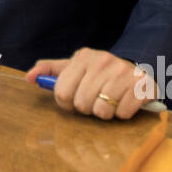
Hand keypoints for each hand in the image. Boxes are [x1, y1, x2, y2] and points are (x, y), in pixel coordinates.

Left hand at [26, 48, 157, 119]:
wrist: (138, 68)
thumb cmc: (99, 73)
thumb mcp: (74, 67)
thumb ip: (50, 71)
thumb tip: (29, 77)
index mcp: (83, 57)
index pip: (62, 91)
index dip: (67, 102)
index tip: (75, 98)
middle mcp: (104, 61)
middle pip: (81, 103)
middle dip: (87, 108)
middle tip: (95, 100)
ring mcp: (124, 72)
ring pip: (102, 111)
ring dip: (105, 113)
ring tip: (110, 102)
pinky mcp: (142, 86)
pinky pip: (123, 113)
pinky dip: (123, 114)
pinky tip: (125, 102)